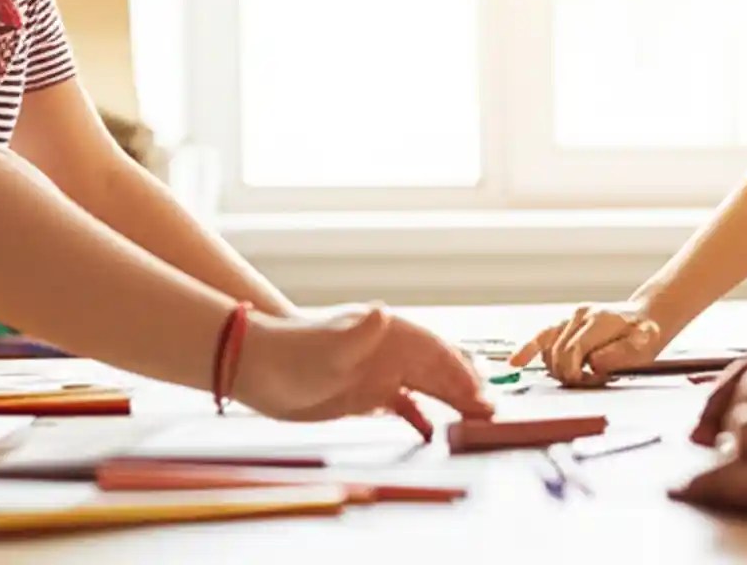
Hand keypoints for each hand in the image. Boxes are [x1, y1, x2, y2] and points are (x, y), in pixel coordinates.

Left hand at [232, 306, 494, 439]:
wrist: (256, 366)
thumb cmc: (292, 352)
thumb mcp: (327, 345)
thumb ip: (358, 332)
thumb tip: (383, 313)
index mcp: (387, 335)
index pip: (435, 350)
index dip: (460, 370)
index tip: (480, 392)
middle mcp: (389, 352)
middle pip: (438, 370)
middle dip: (466, 389)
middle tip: (490, 414)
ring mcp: (379, 374)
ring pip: (427, 387)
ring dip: (451, 403)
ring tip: (476, 423)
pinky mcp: (365, 395)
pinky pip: (404, 405)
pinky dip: (421, 417)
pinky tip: (433, 432)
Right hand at [508, 301, 672, 385]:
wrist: (644, 317)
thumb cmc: (644, 335)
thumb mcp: (643, 346)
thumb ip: (618, 355)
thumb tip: (592, 363)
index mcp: (599, 320)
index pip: (573, 350)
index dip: (575, 372)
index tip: (587, 382)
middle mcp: (580, 315)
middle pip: (559, 352)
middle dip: (569, 373)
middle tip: (588, 381)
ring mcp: (569, 318)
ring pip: (548, 349)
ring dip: (558, 368)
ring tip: (580, 374)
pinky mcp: (564, 324)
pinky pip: (541, 337)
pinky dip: (528, 349)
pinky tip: (516, 361)